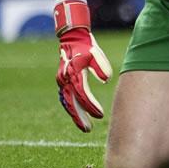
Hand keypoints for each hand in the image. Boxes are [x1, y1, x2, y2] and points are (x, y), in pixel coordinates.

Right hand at [54, 0, 112, 131]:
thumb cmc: (86, 46)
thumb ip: (101, 67)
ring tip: (84, 126)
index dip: (91, 106)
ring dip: (75, 114)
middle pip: (72, 104)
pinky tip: (77, 113)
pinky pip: (65, 98)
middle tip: (88, 130)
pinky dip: (71, 106)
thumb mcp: (96, 54)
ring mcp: (62, 81)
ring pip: (68, 102)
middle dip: (80, 118)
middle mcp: (65, 80)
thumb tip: (106, 80)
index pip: (83, 95)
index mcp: (74, 74)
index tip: (100, 115)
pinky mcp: (62, 80)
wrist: (72, 38)